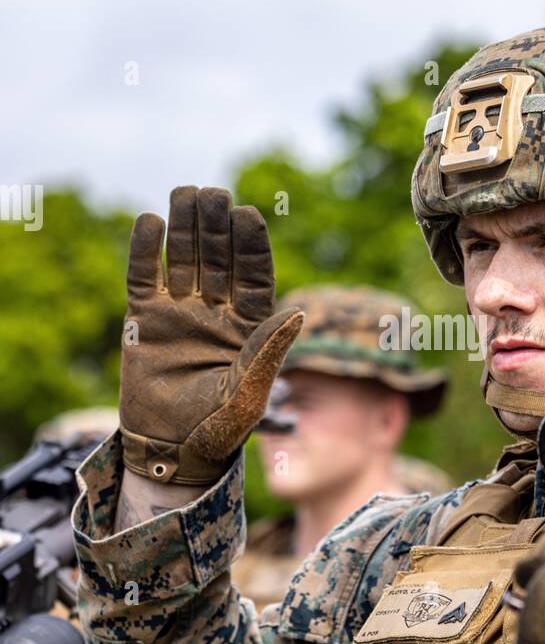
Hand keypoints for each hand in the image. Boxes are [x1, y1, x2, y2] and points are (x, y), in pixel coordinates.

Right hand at [119, 185, 302, 483]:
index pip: (255, 275)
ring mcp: (180, 311)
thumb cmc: (219, 428)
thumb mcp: (249, 393)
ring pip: (184, 258)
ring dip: (186, 226)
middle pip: (219, 258)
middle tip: (214, 193)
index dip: (251, 245)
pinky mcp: (145, 319)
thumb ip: (268, 351)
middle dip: (217, 226)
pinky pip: (144, 276)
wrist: (170, 452)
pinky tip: (150, 222)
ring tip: (185, 192)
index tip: (248, 216)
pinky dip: (146, 250)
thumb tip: (300, 312)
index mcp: (251, 324)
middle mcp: (217, 310)